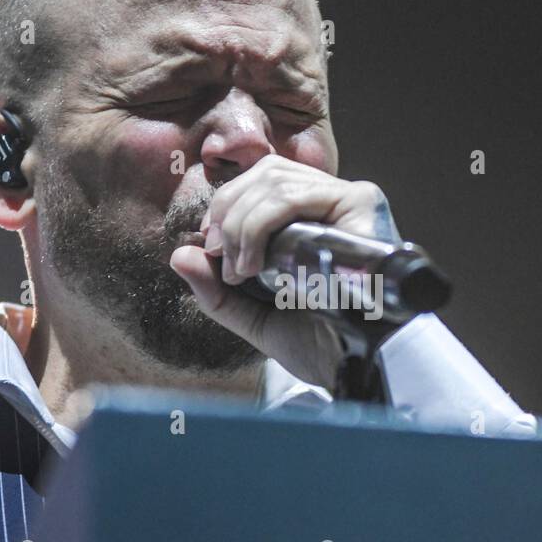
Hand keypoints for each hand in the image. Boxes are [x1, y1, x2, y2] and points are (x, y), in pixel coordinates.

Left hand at [169, 153, 401, 388]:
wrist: (356, 367)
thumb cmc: (319, 344)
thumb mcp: (256, 318)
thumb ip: (217, 291)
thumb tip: (179, 255)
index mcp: (313, 220)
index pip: (264, 180)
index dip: (228, 204)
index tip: (212, 248)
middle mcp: (333, 203)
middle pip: (266, 174)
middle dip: (228, 214)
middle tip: (224, 262)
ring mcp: (349, 200)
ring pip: (275, 181)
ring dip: (242, 224)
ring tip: (242, 270)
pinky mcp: (361, 204)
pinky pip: (294, 195)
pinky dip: (260, 225)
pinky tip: (254, 265)